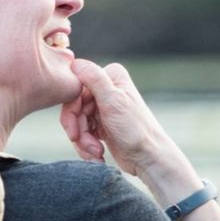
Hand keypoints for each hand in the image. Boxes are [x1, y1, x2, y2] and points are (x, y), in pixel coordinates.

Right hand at [59, 59, 181, 178]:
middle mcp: (106, 88)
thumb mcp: (113, 101)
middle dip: (78, 129)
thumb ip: (94, 79)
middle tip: (87, 144)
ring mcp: (102, 107)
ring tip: (96, 151)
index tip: (75, 130)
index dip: (72, 111)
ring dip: (83, 140)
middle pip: (74, 107)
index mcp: (110, 77)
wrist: (147, 158)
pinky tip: (98, 153)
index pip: (76, 88)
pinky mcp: (100, 123)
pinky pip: (81, 132)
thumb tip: (75, 62)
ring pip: (76, 121)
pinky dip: (86, 145)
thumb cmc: (136, 130)